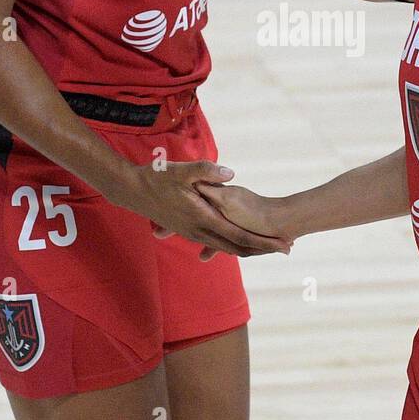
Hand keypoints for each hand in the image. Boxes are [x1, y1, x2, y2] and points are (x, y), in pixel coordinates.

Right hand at [116, 160, 292, 258]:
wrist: (131, 191)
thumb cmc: (156, 178)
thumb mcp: (181, 170)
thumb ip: (206, 172)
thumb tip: (230, 173)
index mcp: (203, 219)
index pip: (240, 237)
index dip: (264, 242)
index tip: (285, 244)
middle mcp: (200, 231)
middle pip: (238, 247)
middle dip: (263, 248)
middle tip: (287, 247)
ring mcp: (193, 232)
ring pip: (226, 248)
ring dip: (249, 248)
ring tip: (271, 247)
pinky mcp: (188, 230)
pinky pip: (215, 243)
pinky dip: (232, 245)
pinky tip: (240, 244)